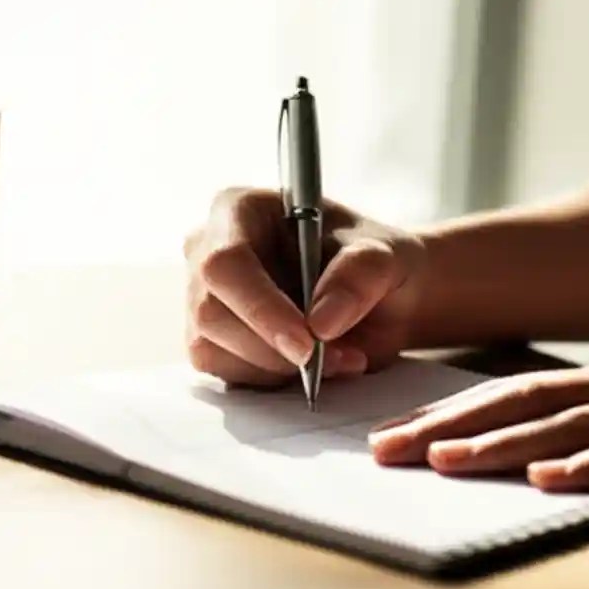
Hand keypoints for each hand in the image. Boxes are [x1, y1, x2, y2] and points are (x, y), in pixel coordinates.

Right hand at [183, 187, 425, 385]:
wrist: (381, 300)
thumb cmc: (374, 263)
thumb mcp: (387, 256)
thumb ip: (359, 277)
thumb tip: (320, 322)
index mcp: (241, 209)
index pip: (225, 261)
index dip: (259, 306)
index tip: (306, 342)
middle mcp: (208, 249)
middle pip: (210, 311)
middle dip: (271, 347)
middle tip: (329, 358)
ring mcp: (202, 295)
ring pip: (210, 347)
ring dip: (275, 367)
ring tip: (333, 358)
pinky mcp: (209, 337)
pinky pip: (221, 370)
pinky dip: (268, 379)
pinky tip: (304, 366)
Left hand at [369, 355, 588, 492]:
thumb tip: (531, 447)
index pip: (517, 388)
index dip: (453, 408)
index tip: (396, 430)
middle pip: (526, 400)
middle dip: (452, 423)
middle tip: (388, 447)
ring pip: (574, 424)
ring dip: (504, 444)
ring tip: (446, 462)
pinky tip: (550, 481)